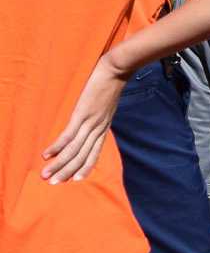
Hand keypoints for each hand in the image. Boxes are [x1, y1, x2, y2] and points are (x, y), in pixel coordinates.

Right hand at [42, 54, 130, 182]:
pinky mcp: (82, 113)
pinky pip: (69, 135)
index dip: (84, 168)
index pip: (94, 154)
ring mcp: (90, 122)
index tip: (73, 180)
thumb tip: (91, 120)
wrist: (118, 68)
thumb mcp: (107, 105)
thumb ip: (100, 115)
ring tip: (46, 175)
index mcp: (104, 127)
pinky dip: (57, 147)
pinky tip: (48, 154)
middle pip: (82, 157)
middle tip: (53, 184)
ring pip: (74, 150)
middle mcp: (98, 129)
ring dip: (59, 164)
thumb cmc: (111, 83)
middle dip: (67, 172)